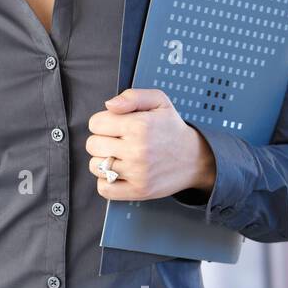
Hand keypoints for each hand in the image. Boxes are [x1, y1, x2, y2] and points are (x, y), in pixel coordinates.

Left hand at [86, 87, 216, 200]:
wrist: (195, 158)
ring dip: (103, 161)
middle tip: (119, 141)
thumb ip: (132, 97)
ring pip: (95, 166)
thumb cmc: (172, 128)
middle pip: (92, 144)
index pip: (95, 123)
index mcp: (139, 125)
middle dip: (102, 140)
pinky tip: (120, 172)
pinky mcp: (138, 191)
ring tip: (120, 156)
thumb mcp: (159, 102)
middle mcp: (137, 150)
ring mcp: (137, 172)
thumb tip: (109, 105)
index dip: (103, 122)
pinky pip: (104, 189)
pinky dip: (107, 182)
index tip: (116, 126)